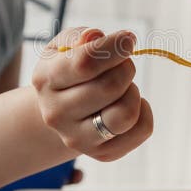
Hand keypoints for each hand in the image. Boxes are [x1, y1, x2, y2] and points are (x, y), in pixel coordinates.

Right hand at [33, 27, 153, 161]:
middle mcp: (56, 113)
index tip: (128, 38)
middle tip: (122, 64)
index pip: (85, 63)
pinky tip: (128, 102)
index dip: (115, 47)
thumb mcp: (65, 45)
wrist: (62, 108)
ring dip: (133, 92)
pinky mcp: (102, 154)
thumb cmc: (69, 68)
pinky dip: (144, 111)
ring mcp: (78, 138)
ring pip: (125, 114)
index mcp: (46, 80)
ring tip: (124, 87)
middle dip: (126, 67)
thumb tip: (94, 37)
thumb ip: (79, 36)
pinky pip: (142, 129)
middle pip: (110, 87)